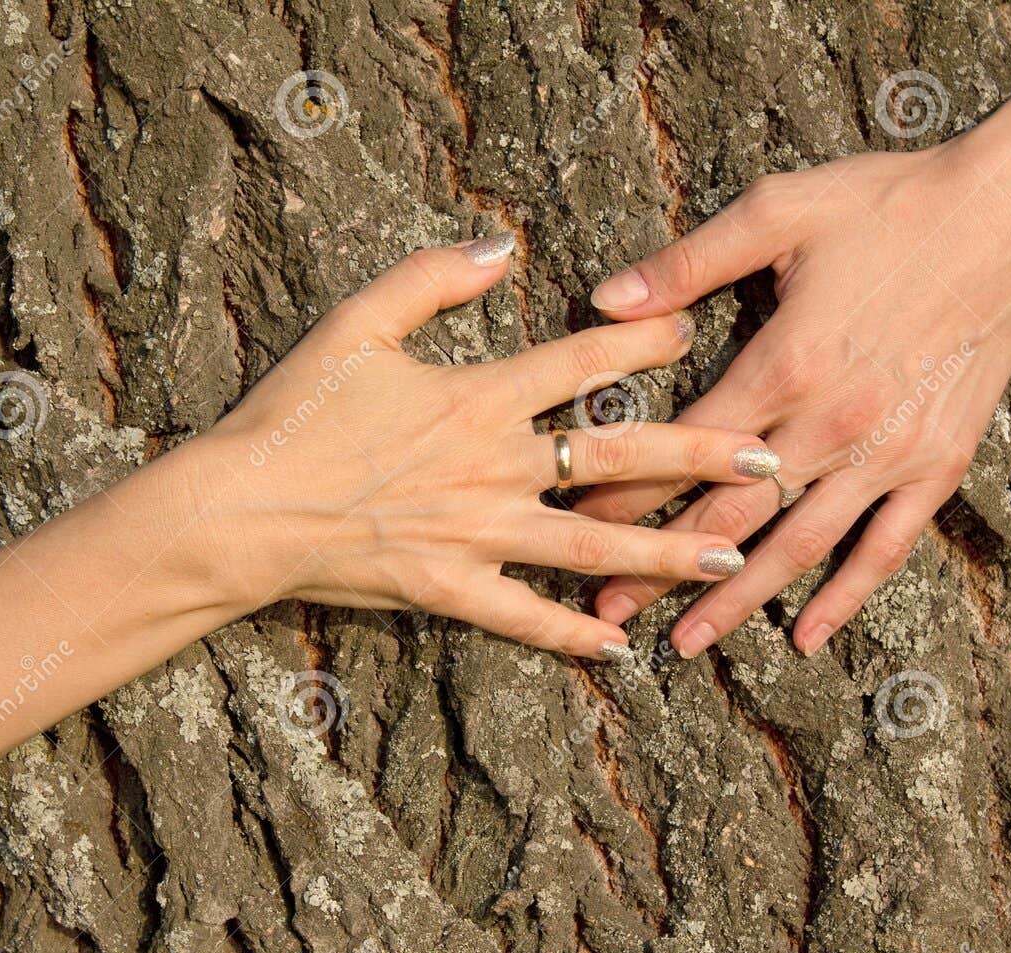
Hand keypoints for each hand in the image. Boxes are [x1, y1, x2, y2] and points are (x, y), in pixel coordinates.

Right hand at [198, 235, 783, 658]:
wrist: (240, 511)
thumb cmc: (293, 414)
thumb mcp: (354, 323)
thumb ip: (430, 277)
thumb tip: (500, 245)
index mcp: (477, 397)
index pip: (581, 363)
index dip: (643, 342)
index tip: (694, 333)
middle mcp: (494, 466)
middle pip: (617, 456)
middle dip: (701, 454)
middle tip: (770, 458)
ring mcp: (478, 533)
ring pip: (593, 542)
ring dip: (667, 549)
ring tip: (731, 555)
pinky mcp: (450, 588)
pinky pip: (525, 615)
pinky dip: (572, 633)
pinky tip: (620, 647)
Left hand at [577, 142, 1010, 657]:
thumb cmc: (891, 203)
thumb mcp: (778, 210)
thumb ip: (687, 263)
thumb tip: (604, 300)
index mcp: (785, 364)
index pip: (685, 451)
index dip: (627, 492)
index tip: (577, 525)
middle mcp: (833, 424)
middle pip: (730, 517)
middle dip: (660, 568)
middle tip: (606, 610)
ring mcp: (888, 454)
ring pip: (798, 547)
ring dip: (736, 600)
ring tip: (684, 644)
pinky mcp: (937, 465)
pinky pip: (886, 546)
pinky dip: (845, 596)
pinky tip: (806, 635)